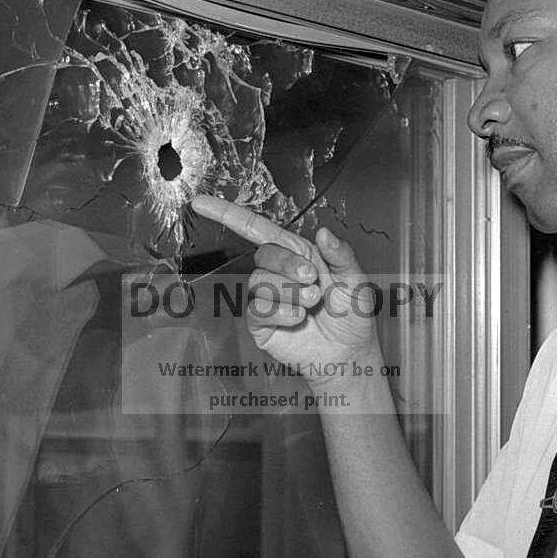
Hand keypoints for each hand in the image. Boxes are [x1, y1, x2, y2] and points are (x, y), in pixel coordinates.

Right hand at [190, 195, 379, 386]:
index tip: (200, 203)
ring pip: (260, 282)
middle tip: (314, 280)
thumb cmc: (351, 317)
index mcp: (297, 254)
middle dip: (288, 265)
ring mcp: (266, 299)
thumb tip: (324, 233)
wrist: (347, 355)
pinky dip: (281, 313)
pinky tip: (298, 319)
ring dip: (290, 292)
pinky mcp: (261, 324)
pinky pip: (258, 309)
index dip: (227, 214)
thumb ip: (341, 254)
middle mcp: (278, 273)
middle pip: (262, 254)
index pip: (257, 229)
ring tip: (313, 303)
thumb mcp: (355, 279)